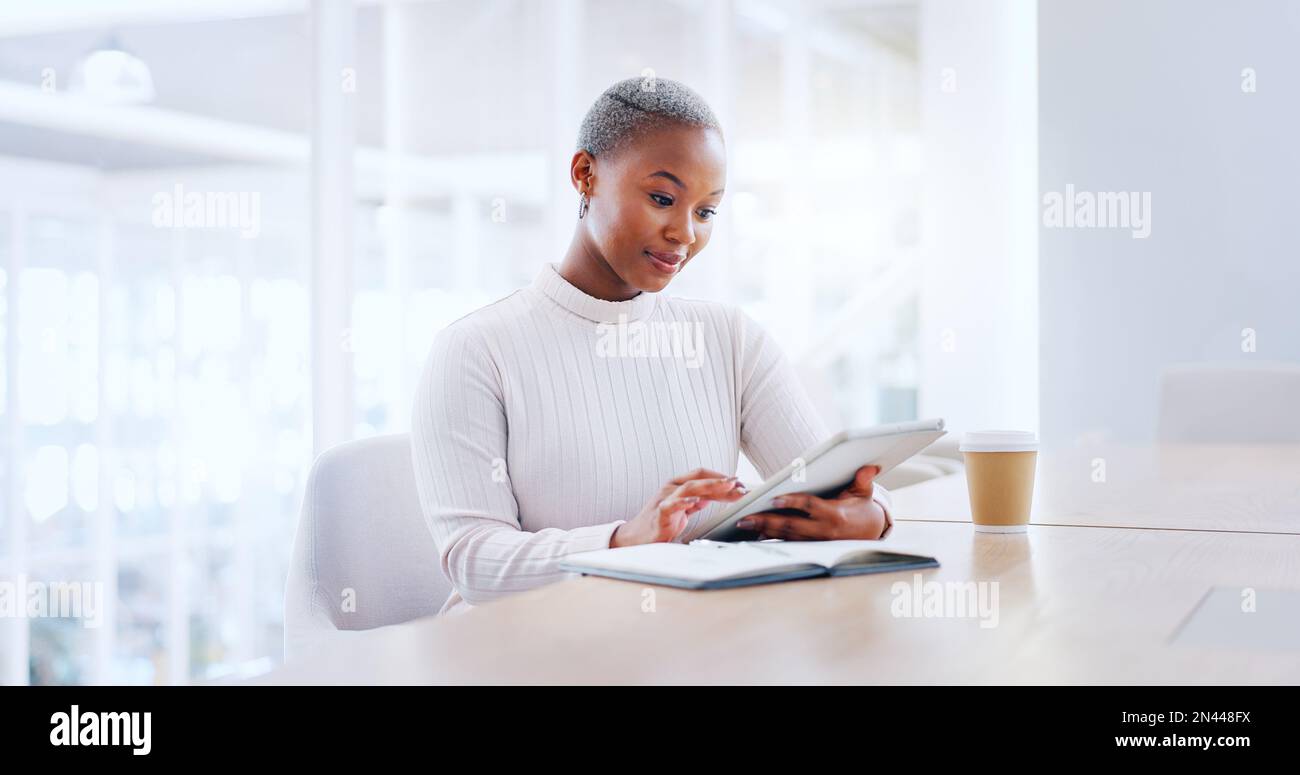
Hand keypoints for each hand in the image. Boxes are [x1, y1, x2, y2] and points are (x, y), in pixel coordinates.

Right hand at [611, 468, 748, 546]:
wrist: (635, 538)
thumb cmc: (659, 524)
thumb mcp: (682, 510)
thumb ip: (696, 501)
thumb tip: (714, 495)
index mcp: (677, 486)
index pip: (701, 474)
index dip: (721, 476)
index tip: (739, 483)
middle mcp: (671, 488)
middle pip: (698, 478)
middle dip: (721, 481)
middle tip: (740, 485)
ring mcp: (664, 499)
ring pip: (689, 487)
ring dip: (710, 486)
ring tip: (726, 487)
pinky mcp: (658, 514)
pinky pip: (671, 505)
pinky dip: (683, 502)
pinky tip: (695, 501)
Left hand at [735, 465, 887, 540]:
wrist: (869, 532)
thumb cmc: (862, 508)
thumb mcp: (864, 493)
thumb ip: (863, 480)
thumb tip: (869, 467)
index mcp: (835, 515)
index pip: (810, 507)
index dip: (792, 502)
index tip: (774, 498)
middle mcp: (823, 531)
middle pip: (792, 525)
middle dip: (768, 521)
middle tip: (746, 517)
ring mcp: (816, 541)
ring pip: (787, 536)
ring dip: (765, 530)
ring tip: (745, 524)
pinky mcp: (811, 545)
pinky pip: (789, 542)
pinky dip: (772, 538)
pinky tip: (757, 534)